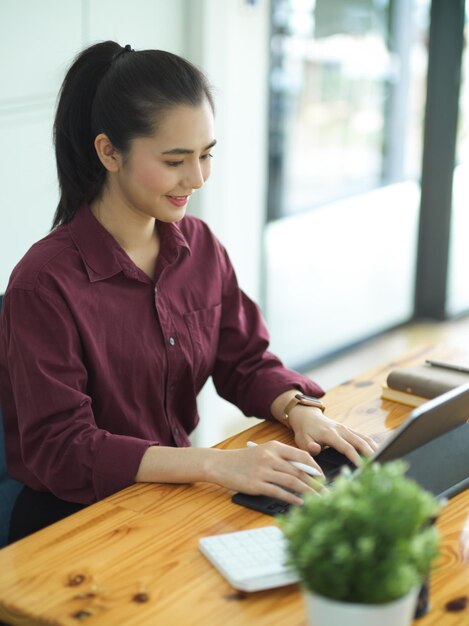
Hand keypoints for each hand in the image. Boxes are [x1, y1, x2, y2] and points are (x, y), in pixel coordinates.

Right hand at [208, 440, 323, 505]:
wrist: (221, 464)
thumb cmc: (244, 460)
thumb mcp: (264, 452)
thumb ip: (283, 459)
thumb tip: (305, 471)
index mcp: (274, 447)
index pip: (301, 456)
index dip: (315, 468)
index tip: (323, 477)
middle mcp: (270, 457)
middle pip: (299, 471)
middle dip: (316, 483)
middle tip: (327, 492)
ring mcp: (263, 471)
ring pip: (292, 481)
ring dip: (308, 492)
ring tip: (318, 500)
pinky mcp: (257, 484)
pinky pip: (279, 492)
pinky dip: (291, 498)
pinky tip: (299, 503)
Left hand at [288, 406, 378, 465]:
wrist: (307, 415)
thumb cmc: (305, 430)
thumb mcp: (302, 439)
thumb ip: (309, 446)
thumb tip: (315, 449)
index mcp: (330, 434)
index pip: (346, 447)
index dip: (356, 457)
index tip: (363, 467)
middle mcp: (341, 430)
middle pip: (360, 442)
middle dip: (371, 453)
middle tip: (380, 465)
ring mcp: (347, 429)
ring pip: (364, 438)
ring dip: (375, 448)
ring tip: (385, 459)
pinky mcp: (349, 430)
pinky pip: (363, 437)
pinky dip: (372, 444)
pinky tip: (380, 452)